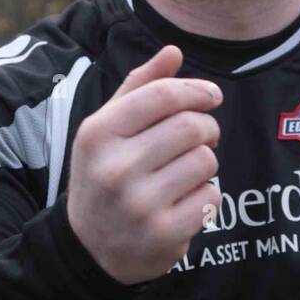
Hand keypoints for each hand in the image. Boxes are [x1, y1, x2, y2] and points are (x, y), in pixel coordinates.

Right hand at [66, 44, 222, 285]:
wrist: (88, 248)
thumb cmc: (104, 174)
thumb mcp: (108, 129)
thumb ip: (140, 87)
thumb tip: (173, 51)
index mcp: (98, 134)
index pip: (162, 95)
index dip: (196, 90)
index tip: (211, 96)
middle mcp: (115, 168)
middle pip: (191, 126)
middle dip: (206, 127)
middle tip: (202, 137)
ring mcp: (138, 204)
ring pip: (206, 161)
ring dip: (206, 163)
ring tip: (185, 172)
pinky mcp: (162, 234)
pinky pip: (211, 197)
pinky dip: (206, 196)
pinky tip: (184, 201)